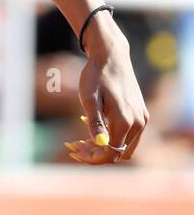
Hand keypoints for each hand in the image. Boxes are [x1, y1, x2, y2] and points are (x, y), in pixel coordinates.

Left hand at [65, 21, 148, 164]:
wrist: (112, 56)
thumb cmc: (96, 75)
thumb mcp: (88, 98)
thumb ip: (95, 122)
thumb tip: (99, 143)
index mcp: (125, 121)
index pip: (110, 154)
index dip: (91, 157)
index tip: (72, 150)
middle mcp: (138, 123)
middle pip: (118, 154)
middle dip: (95, 154)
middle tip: (74, 144)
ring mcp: (142, 119)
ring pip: (124, 147)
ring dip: (104, 147)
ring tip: (81, 138)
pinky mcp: (142, 115)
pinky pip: (128, 136)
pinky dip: (112, 137)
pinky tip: (94, 125)